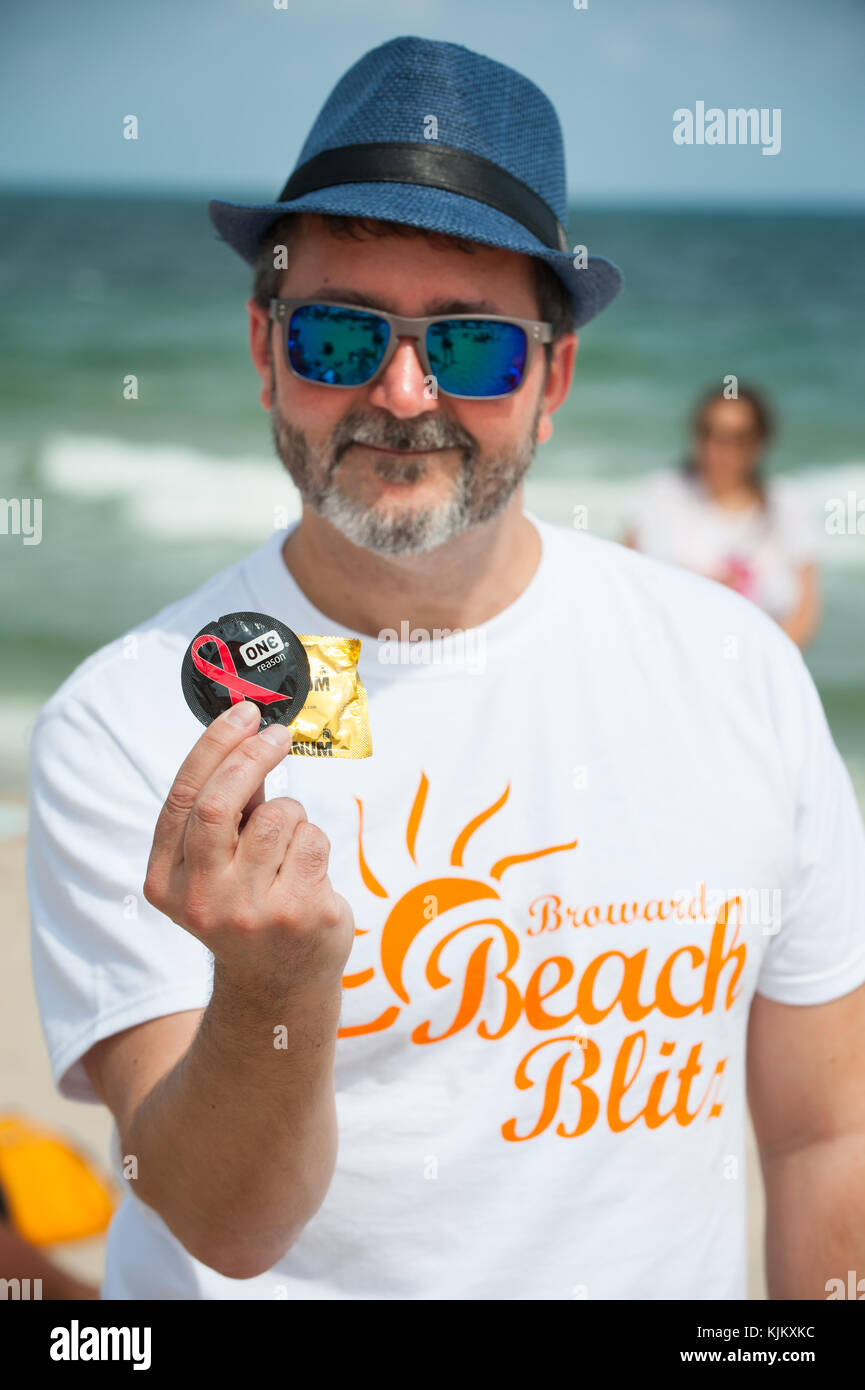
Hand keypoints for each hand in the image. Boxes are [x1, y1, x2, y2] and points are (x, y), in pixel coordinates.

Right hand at [143, 701, 354, 988]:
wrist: (279, 983)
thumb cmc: (247, 903)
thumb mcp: (214, 864)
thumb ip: (223, 808)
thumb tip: (245, 729)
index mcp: (166, 882)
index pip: (184, 798)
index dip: (215, 747)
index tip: (244, 713)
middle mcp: (201, 900)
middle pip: (221, 803)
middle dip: (252, 756)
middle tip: (277, 733)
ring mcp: (251, 912)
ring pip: (279, 817)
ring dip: (292, 812)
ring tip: (289, 843)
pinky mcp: (299, 915)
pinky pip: (313, 841)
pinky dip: (314, 840)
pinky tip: (307, 872)